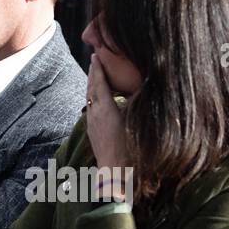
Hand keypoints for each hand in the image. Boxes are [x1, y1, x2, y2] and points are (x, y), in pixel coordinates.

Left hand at [84, 53, 129, 171]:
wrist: (114, 171)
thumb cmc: (129, 148)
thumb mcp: (134, 121)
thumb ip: (135, 103)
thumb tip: (139, 89)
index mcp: (106, 109)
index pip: (100, 83)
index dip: (98, 69)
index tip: (96, 56)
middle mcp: (95, 114)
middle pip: (91, 88)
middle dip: (93, 74)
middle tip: (94, 61)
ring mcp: (91, 123)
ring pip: (89, 99)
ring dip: (91, 86)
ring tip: (94, 77)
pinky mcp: (91, 132)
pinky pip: (90, 109)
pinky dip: (92, 98)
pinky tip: (96, 101)